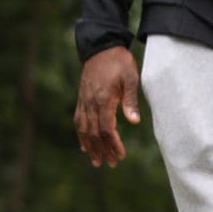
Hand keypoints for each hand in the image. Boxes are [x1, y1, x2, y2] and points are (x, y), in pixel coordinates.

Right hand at [75, 47, 142, 169]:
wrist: (101, 47)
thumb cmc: (119, 62)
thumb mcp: (131, 78)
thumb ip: (131, 101)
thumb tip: (134, 121)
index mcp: (103, 99)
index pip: (106, 128)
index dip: (112, 144)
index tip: (120, 155)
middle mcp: (90, 102)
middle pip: (93, 133)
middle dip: (102, 150)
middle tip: (111, 164)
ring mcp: (84, 101)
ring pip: (83, 129)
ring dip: (90, 147)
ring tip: (96, 161)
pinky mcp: (82, 98)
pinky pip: (78, 121)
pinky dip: (81, 135)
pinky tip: (84, 146)